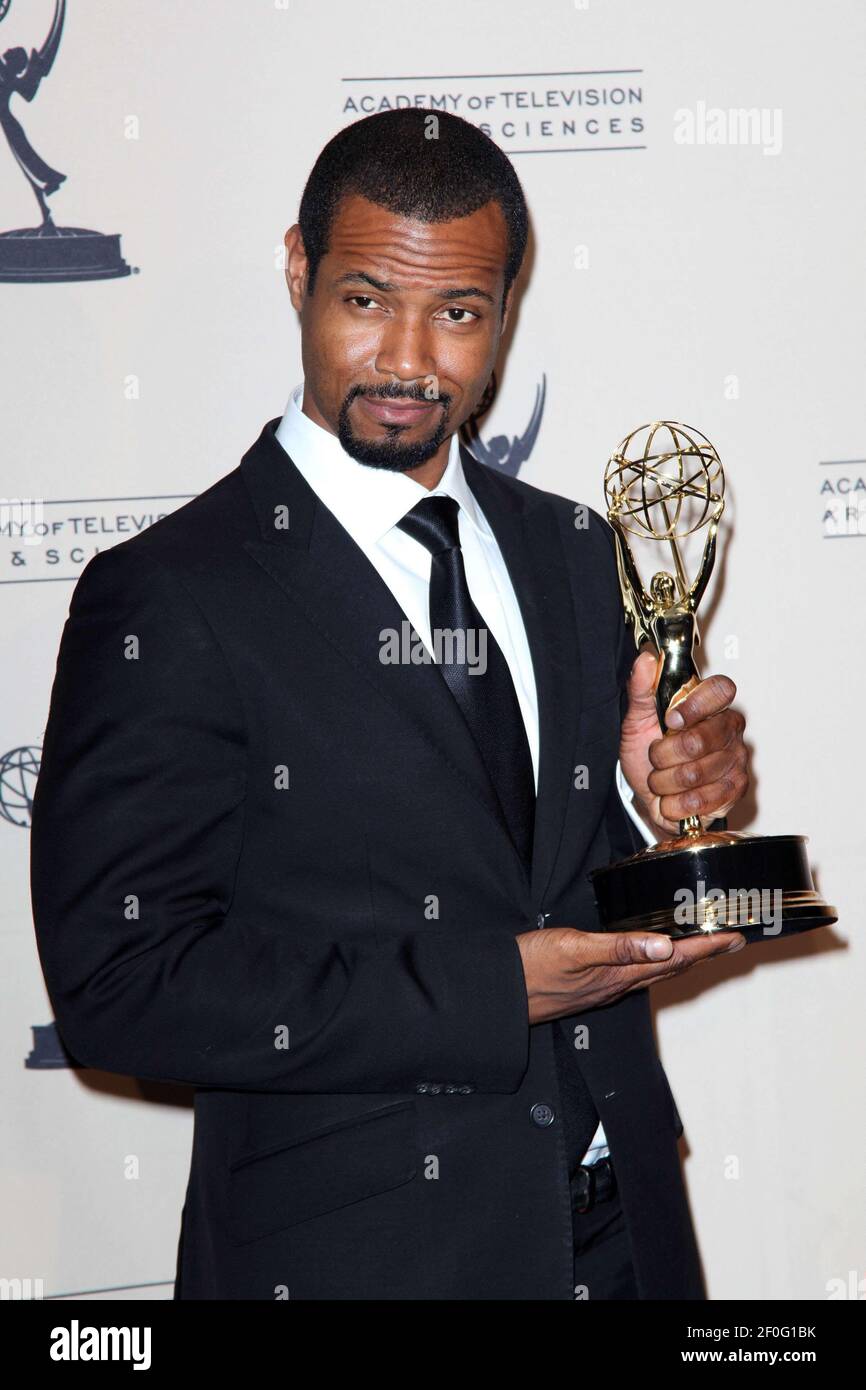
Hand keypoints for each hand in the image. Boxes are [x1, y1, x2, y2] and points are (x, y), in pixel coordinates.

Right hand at [516, 925, 745, 1024]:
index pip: (675, 958)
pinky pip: (635, 975)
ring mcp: (604, 988)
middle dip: (704, 953)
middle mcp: (617, 984)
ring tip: (703, 947)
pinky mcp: (591, 986)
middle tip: (731, 939)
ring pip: (655, 973)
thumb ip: (618, 947)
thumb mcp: (572, 949)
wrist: (499, 997)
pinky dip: (655, 964)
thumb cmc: (528, 970)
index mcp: (618, 974)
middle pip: (672, 968)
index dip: (707, 947)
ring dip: (683, 959)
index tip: (734, 937)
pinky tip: (651, 957)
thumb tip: (663, 946)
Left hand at [619, 648, 749, 836]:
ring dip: (664, 781)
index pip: (720, 690)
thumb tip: (646, 660)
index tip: (670, 719)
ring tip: (663, 778)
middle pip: (698, 741)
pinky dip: (674, 803)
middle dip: (663, 755)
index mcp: (710, 705)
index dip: (694, 706)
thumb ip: (641, 690)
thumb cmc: (649, 756)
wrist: (651, 797)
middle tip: (656, 756)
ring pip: (693, 774)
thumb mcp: (637, 721)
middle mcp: (729, 729)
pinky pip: (699, 799)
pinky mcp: (736, 789)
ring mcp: (736, 760)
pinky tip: (674, 797)